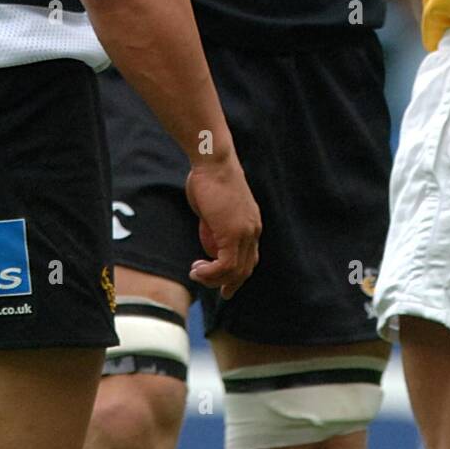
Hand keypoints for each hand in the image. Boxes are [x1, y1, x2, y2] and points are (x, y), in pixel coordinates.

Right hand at [185, 153, 260, 297]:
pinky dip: (210, 273)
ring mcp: (245, 233)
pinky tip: (197, 271)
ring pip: (234, 271)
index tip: (222, 282)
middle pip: (245, 269)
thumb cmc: (208, 178)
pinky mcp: (233, 234)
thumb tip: (210, 238)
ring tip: (196, 274)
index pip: (249, 257)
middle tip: (209, 287)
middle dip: (228, 284)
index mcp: (251, 223)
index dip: (236, 274)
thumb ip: (213, 225)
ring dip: (213, 278)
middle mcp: (253, 230)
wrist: (213, 162)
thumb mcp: (212, 207)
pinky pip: (224, 265)